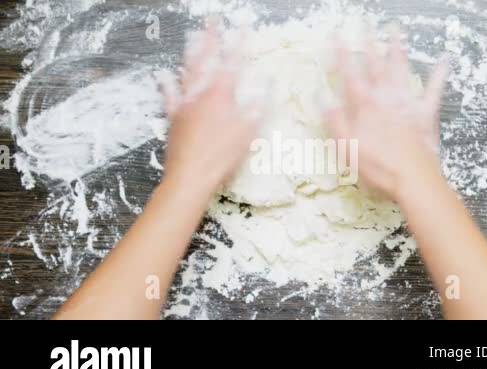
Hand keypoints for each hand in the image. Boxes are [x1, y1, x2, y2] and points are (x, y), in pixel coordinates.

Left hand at [161, 22, 259, 198]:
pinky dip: (167, 84)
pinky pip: (169, 96)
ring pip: (188, 71)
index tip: (243, 27)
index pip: (233, 63)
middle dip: (211, 38)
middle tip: (212, 20)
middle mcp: (201, 93)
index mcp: (221, 94)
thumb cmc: (222, 155)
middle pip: (206, 59)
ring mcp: (185, 104)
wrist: (190, 175)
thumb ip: (258, 105)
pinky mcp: (174, 117)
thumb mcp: (248, 131)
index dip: (239, 43)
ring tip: (193, 36)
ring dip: (191, 52)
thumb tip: (268, 84)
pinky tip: (164, 75)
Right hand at [326, 32, 448, 199]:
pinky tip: (445, 59)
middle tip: (365, 22)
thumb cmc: (377, 167)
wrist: (413, 180)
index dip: (342, 54)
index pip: (350, 74)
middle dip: (369, 42)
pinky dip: (439, 74)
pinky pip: (434, 90)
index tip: (337, 35)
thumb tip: (322, 96)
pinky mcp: (425, 113)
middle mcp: (386, 98)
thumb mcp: (347, 148)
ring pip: (401, 70)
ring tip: (395, 29)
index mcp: (365, 107)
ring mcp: (407, 103)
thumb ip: (335, 121)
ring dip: (398, 48)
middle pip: (375, 65)